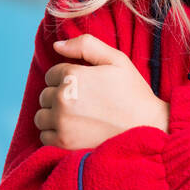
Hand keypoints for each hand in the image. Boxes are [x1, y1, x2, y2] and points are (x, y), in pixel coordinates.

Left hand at [37, 35, 168, 147]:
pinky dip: (55, 134)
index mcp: (73, 76)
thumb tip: (56, 46)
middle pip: (45, 95)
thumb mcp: (116, 60)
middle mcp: (63, 99)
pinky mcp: (64, 143)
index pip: (51, 74)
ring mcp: (62, 123)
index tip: (84, 87)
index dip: (67, 79)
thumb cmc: (133, 93)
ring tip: (76, 118)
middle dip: (59, 97)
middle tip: (83, 103)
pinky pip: (45, 136)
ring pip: (41, 116)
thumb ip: (86, 45)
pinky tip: (73, 131)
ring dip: (53, 116)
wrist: (149, 128)